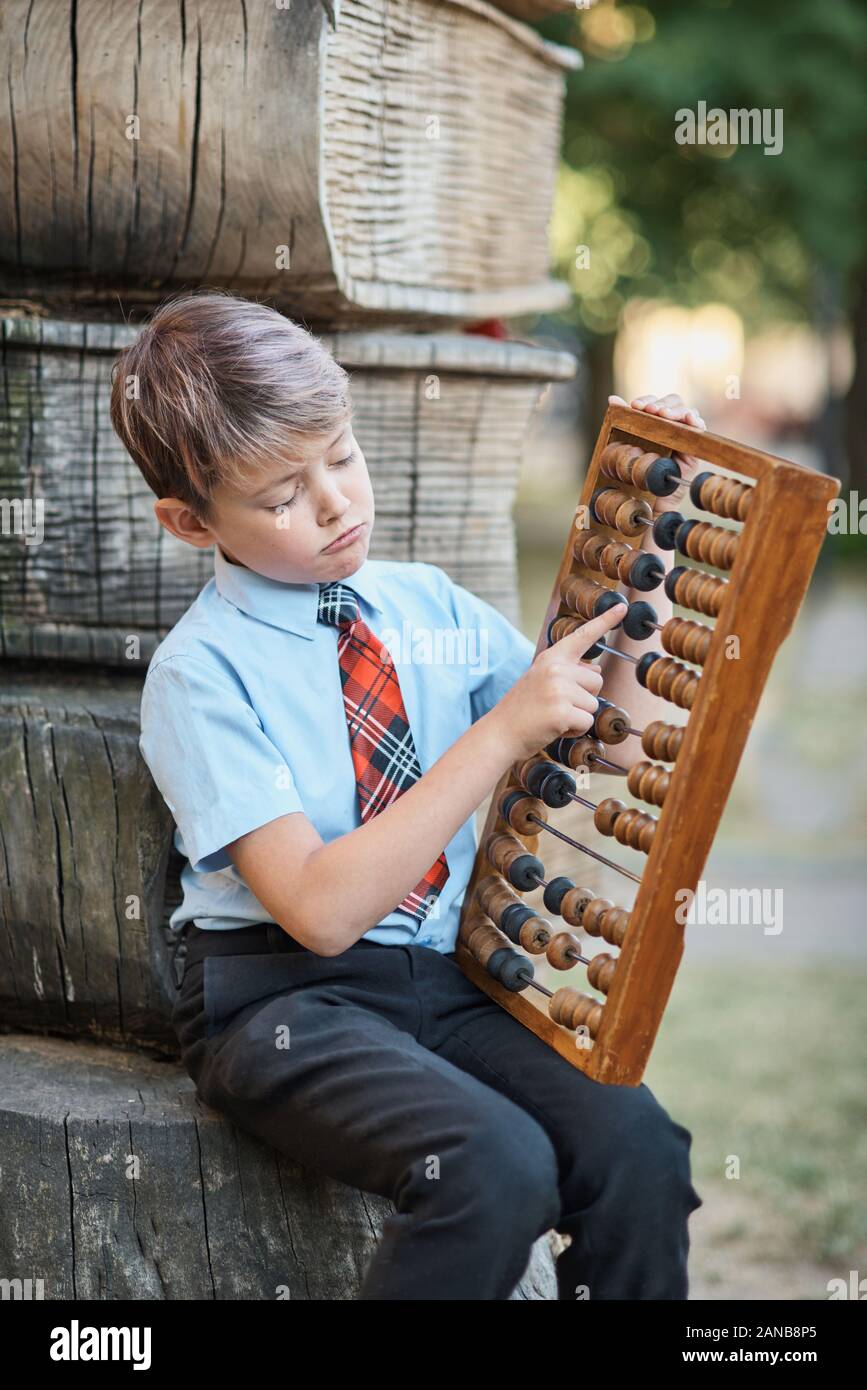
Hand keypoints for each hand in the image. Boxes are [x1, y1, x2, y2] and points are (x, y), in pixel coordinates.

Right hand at [494, 605, 627, 762]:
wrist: (500, 733)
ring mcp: (559, 689)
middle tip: (555, 704)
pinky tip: (555, 728)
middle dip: (584, 696)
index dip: (605, 621)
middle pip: (597, 680)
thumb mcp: (541, 679)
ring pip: (593, 703)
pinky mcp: (562, 712)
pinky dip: (575, 730)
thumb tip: (598, 668)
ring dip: (578, 715)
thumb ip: (567, 670)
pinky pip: (587, 722)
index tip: (621, 607)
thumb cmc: (522, 708)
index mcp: (551, 657)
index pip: (583, 636)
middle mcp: (556, 668)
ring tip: (553, 716)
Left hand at [608, 393, 706, 513]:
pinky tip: (689, 418)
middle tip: (649, 410)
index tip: (634, 406)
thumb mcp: (627, 442)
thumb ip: (624, 419)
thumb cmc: (637, 472)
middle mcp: (672, 426)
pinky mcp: (694, 449)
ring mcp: (684, 436)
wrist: (648, 500)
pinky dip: (696, 421)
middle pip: (673, 403)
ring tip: (663, 414)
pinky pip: (699, 430)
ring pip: (687, 412)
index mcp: (656, 422)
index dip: (647, 400)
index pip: (655, 402)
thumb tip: (612, 398)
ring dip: (675, 410)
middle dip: (661, 403)